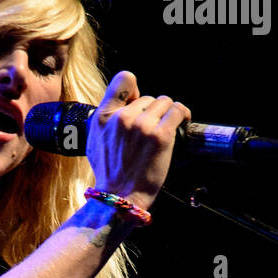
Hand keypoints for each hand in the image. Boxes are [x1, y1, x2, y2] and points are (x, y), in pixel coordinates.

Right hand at [86, 69, 191, 211]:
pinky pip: (178, 111)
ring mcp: (142, 126)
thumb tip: (126, 102)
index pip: (125, 79)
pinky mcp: (160, 136)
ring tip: (165, 130)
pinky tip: (182, 122)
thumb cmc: (109, 173)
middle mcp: (122, 117)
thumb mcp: (95, 140)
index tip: (139, 104)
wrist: (119, 197)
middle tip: (152, 131)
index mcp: (103, 116)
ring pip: (165, 103)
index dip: (135, 90)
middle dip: (153, 112)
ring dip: (167, 115)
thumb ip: (106, 118)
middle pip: (149, 97)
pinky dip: (182, 115)